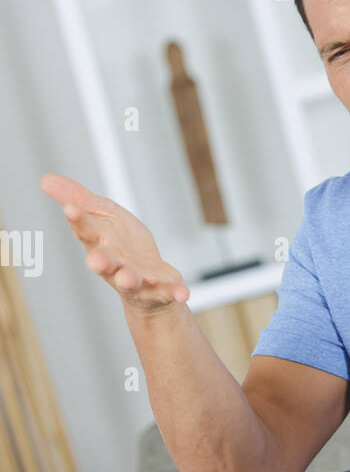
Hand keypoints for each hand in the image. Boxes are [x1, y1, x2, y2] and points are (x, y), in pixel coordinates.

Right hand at [41, 173, 189, 312]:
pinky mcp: (160, 289)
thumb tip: (45, 179)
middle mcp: (114, 265)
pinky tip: (183, 293)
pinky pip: (167, 292)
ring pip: (130, 281)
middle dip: (99, 261)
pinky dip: (174, 293)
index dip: (78, 220)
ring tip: (127, 278)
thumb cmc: (122, 246)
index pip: (86, 230)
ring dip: (128, 280)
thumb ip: (79, 199)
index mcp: (99, 244)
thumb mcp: (103, 216)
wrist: (148, 280)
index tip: (71, 208)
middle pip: (104, 263)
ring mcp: (137, 280)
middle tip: (94, 261)